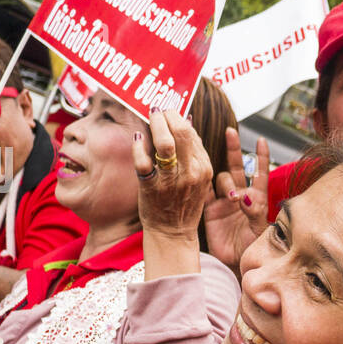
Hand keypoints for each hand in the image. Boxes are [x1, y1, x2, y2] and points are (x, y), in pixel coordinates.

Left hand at [132, 109, 212, 239]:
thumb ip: (194, 152)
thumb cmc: (183, 203)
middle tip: (158, 110)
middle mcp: (191, 173)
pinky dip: (138, 146)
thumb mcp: (198, 177)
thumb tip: (187, 122)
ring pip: (165, 143)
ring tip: (151, 116)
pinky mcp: (152, 188)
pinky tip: (138, 138)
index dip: (177, 117)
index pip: (192, 133)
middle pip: (182, 132)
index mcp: (204, 168)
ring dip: (156, 124)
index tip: (168, 112)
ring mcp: (171, 181)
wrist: (173, 233)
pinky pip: (143, 162)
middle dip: (167, 115)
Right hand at [203, 127, 269, 273]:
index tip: (261, 140)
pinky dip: (202, 181)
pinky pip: (205, 191)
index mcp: (256, 200)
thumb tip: (247, 197)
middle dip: (234, 149)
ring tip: (231, 198)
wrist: (234, 264)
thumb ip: (254, 212)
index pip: (259, 174)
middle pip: (237, 167)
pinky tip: (200, 174)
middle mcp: (240, 196)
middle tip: (230, 132)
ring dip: (225, 181)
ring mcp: (224, 202)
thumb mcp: (258, 231)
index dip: (260, 157)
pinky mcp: (210, 210)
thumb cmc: (252, 250)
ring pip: (221, 178)